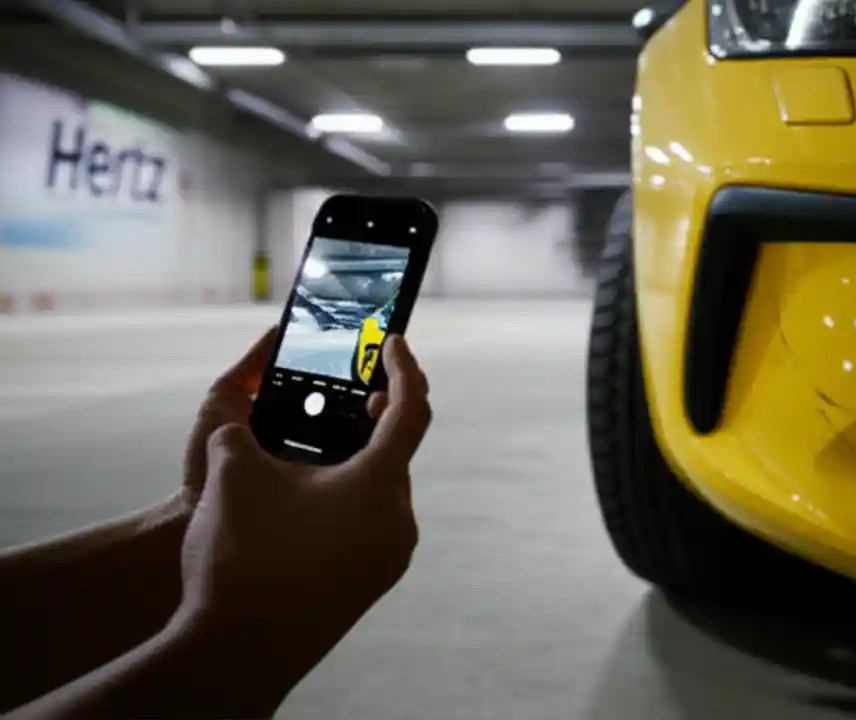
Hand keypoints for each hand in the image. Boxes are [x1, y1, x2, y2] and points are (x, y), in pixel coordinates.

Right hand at [173, 335, 430, 710]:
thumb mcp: (230, 472)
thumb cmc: (239, 557)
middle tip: (353, 394)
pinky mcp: (369, 587)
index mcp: (379, 485)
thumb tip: (239, 422)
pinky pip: (369, 528)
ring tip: (316, 454)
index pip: (411, 409)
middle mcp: (398, 523)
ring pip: (380, 494)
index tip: (394, 343)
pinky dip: (347, 503)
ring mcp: (388, 560)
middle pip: (395, 454)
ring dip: (356, 467)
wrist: (235, 653)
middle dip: (373, 421)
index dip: (403, 367)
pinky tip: (305, 505)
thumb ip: (239, 427)